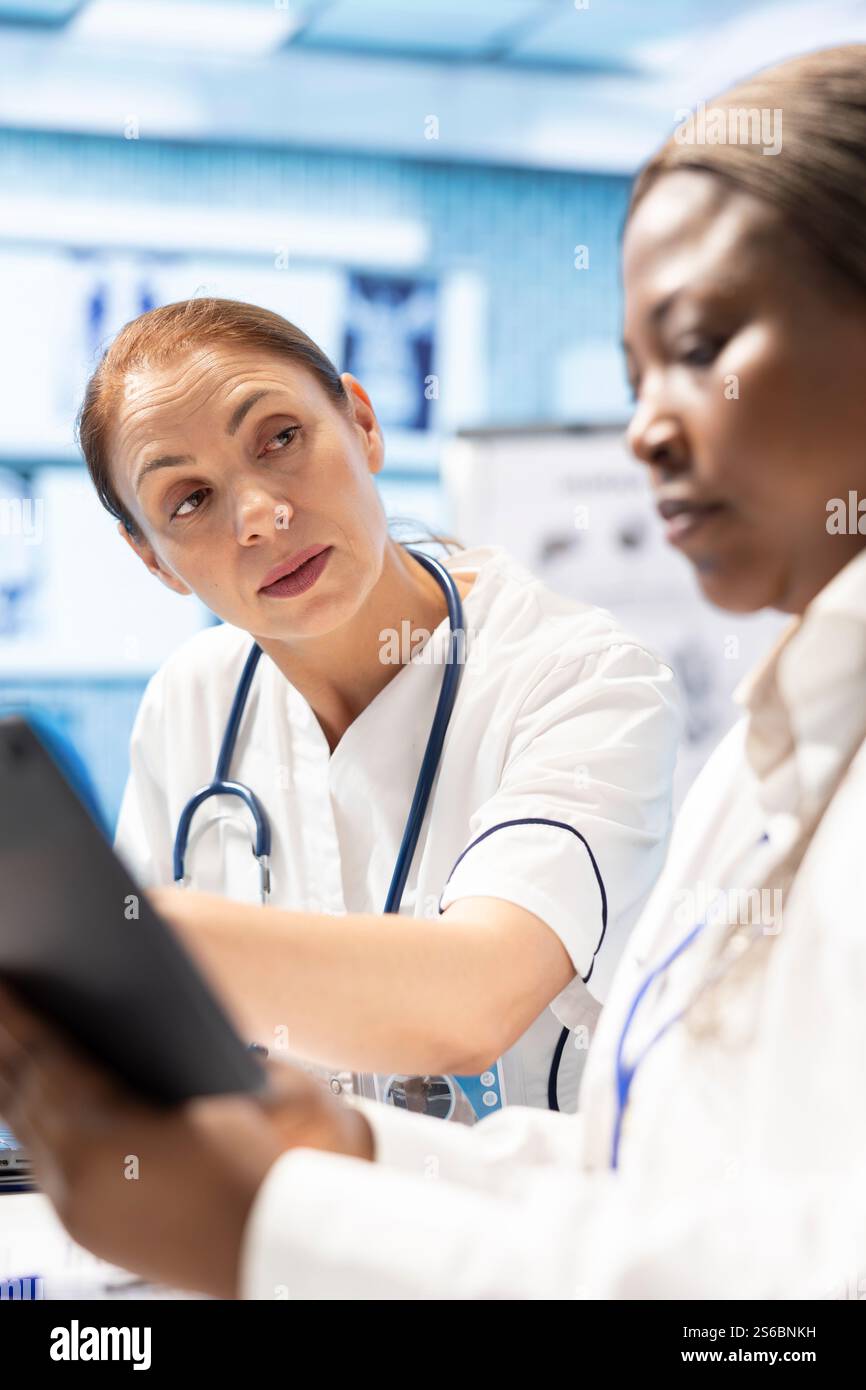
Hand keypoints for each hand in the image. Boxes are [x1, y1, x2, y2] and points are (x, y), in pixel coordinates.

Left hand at [0, 982, 372, 1298]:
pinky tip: (39, 1107)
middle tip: (2, 1003)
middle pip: (27, 1095)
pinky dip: (37, 1127)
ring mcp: (78, 1212)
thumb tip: (116, 1030)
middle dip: (10, 1045)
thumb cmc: (257, 1166)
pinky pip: (45, 1168)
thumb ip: (150, 1061)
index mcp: (103, 1136)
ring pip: (29, 1135)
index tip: (6, 984)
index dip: (19, 1015)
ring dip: (18, 1087)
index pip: (46, 1057)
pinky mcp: (88, 1232)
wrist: (275, 1242)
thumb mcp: (205, 1094)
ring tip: (11, 1049)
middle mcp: (77, 1178)